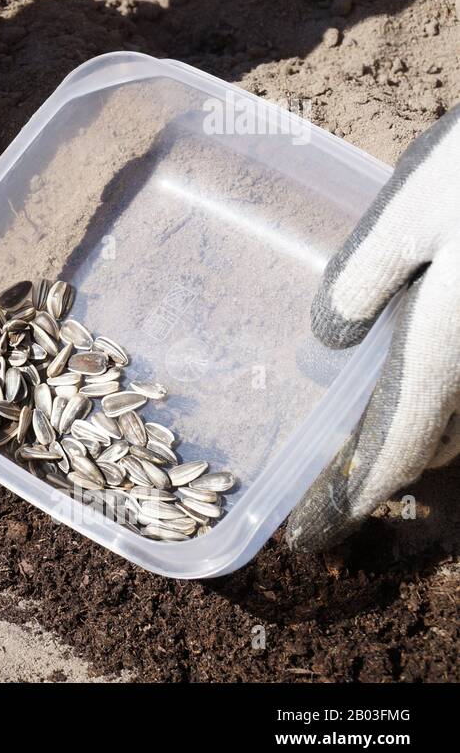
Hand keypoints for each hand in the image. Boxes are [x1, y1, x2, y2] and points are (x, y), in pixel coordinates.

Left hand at [287, 104, 459, 550]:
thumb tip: (330, 337)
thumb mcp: (412, 212)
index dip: (346, 500)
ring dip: (420, 430)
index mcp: (449, 349)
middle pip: (436, 443)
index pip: (391, 452)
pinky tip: (415, 351)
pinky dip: (444, 389)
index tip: (307, 539)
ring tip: (362, 436)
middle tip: (329, 484)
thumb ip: (363, 277)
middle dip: (383, 466)